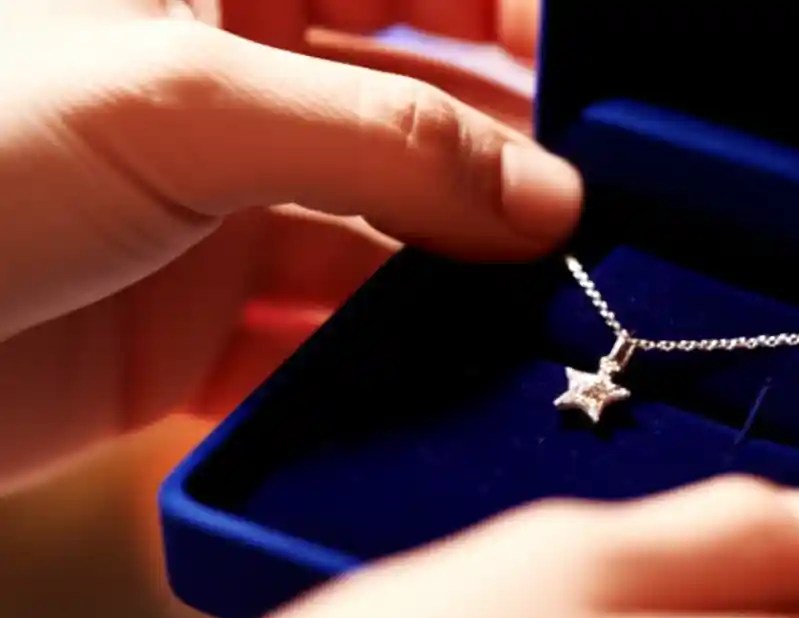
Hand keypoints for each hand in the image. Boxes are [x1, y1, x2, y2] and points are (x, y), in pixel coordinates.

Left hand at [0, 0, 578, 482]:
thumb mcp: (179, 104)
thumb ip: (383, 142)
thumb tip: (539, 189)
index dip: (503, 16)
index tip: (595, 77)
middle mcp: (219, 96)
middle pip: (405, 114)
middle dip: (498, 161)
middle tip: (584, 215)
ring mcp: (207, 217)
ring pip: (375, 239)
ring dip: (449, 274)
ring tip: (527, 303)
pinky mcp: (188, 332)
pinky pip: (314, 344)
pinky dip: (373, 365)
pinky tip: (425, 377)